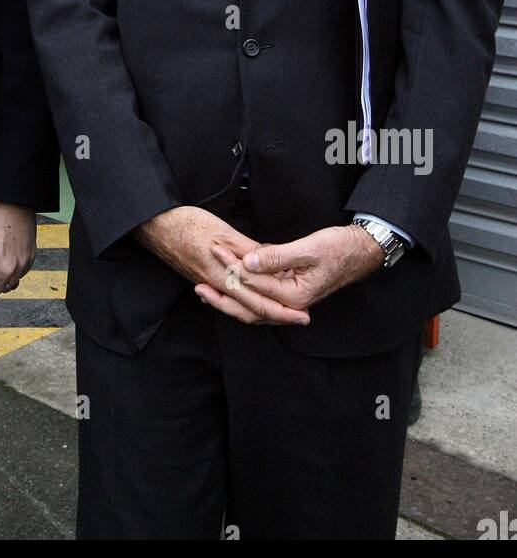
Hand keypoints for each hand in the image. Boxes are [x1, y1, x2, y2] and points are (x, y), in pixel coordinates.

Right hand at [134, 205, 309, 325]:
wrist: (155, 225)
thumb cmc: (186, 223)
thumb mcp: (223, 232)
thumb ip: (248, 250)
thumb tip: (270, 265)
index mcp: (222, 275)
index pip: (258, 301)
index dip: (282, 310)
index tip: (303, 313)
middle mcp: (215, 285)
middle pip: (251, 310)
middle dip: (279, 316)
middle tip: (302, 318)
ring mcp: (207, 283)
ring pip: (240, 307)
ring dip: (263, 310)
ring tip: (284, 310)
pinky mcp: (202, 278)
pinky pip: (228, 298)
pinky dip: (245, 303)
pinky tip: (253, 298)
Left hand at [196, 224, 384, 317]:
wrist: (359, 250)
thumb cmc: (338, 249)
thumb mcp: (308, 249)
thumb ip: (277, 257)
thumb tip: (247, 261)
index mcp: (295, 298)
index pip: (255, 287)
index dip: (232, 269)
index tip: (215, 252)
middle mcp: (290, 305)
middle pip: (249, 308)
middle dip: (222, 295)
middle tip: (198, 284)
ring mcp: (288, 300)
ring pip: (252, 306)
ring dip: (228, 299)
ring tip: (203, 290)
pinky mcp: (286, 291)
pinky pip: (259, 297)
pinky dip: (242, 292)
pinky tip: (226, 284)